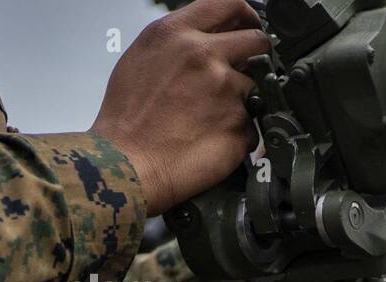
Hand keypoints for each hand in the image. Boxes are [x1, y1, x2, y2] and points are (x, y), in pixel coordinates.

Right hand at [91, 0, 269, 216]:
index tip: (250, 24)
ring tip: (214, 115)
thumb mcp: (144, 57)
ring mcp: (226, 90)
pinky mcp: (240, 123)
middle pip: (256, 40)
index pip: (228, 3)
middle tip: (248, 69)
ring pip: (257, 85)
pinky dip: (241, 130)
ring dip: (245, 98)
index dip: (247, 14)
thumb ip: (181, 40)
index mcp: (177, 34)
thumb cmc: (128, 116)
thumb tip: (211, 34)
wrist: (128, 162)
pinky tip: (215, 137)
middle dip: (257, 55)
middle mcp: (205, 56)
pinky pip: (254, 122)